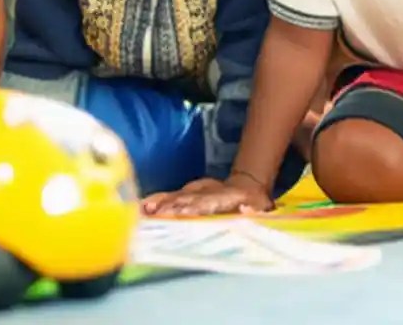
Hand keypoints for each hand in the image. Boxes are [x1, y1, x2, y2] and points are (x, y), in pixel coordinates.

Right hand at [141, 173, 273, 216]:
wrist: (246, 186)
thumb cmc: (254, 202)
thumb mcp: (261, 206)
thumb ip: (252, 209)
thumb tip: (245, 210)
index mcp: (222, 196)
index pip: (204, 202)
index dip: (192, 207)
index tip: (180, 213)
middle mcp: (203, 192)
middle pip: (183, 200)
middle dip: (168, 208)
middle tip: (153, 216)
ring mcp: (193, 191)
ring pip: (173, 197)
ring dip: (158, 205)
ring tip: (143, 212)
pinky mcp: (186, 193)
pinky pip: (167, 197)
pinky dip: (154, 200)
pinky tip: (141, 207)